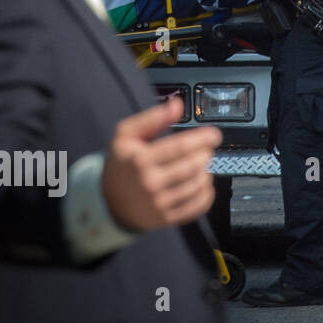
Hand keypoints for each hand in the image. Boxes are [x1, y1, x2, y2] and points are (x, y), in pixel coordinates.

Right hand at [101, 98, 221, 231]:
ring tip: (201, 165)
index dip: (202, 139)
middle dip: (205, 155)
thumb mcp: (126, 135)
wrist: (108, 201)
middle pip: (192, 166)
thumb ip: (152, 118)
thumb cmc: (121, 163)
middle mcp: (149, 183)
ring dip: (206, 172)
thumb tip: (177, 104)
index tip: (214, 135)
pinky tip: (202, 183)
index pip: (179, 147)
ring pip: (197, 185)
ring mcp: (158, 203)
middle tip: (206, 150)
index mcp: (140, 160)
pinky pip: (198, 205)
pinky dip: (207, 193)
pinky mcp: (166, 218)